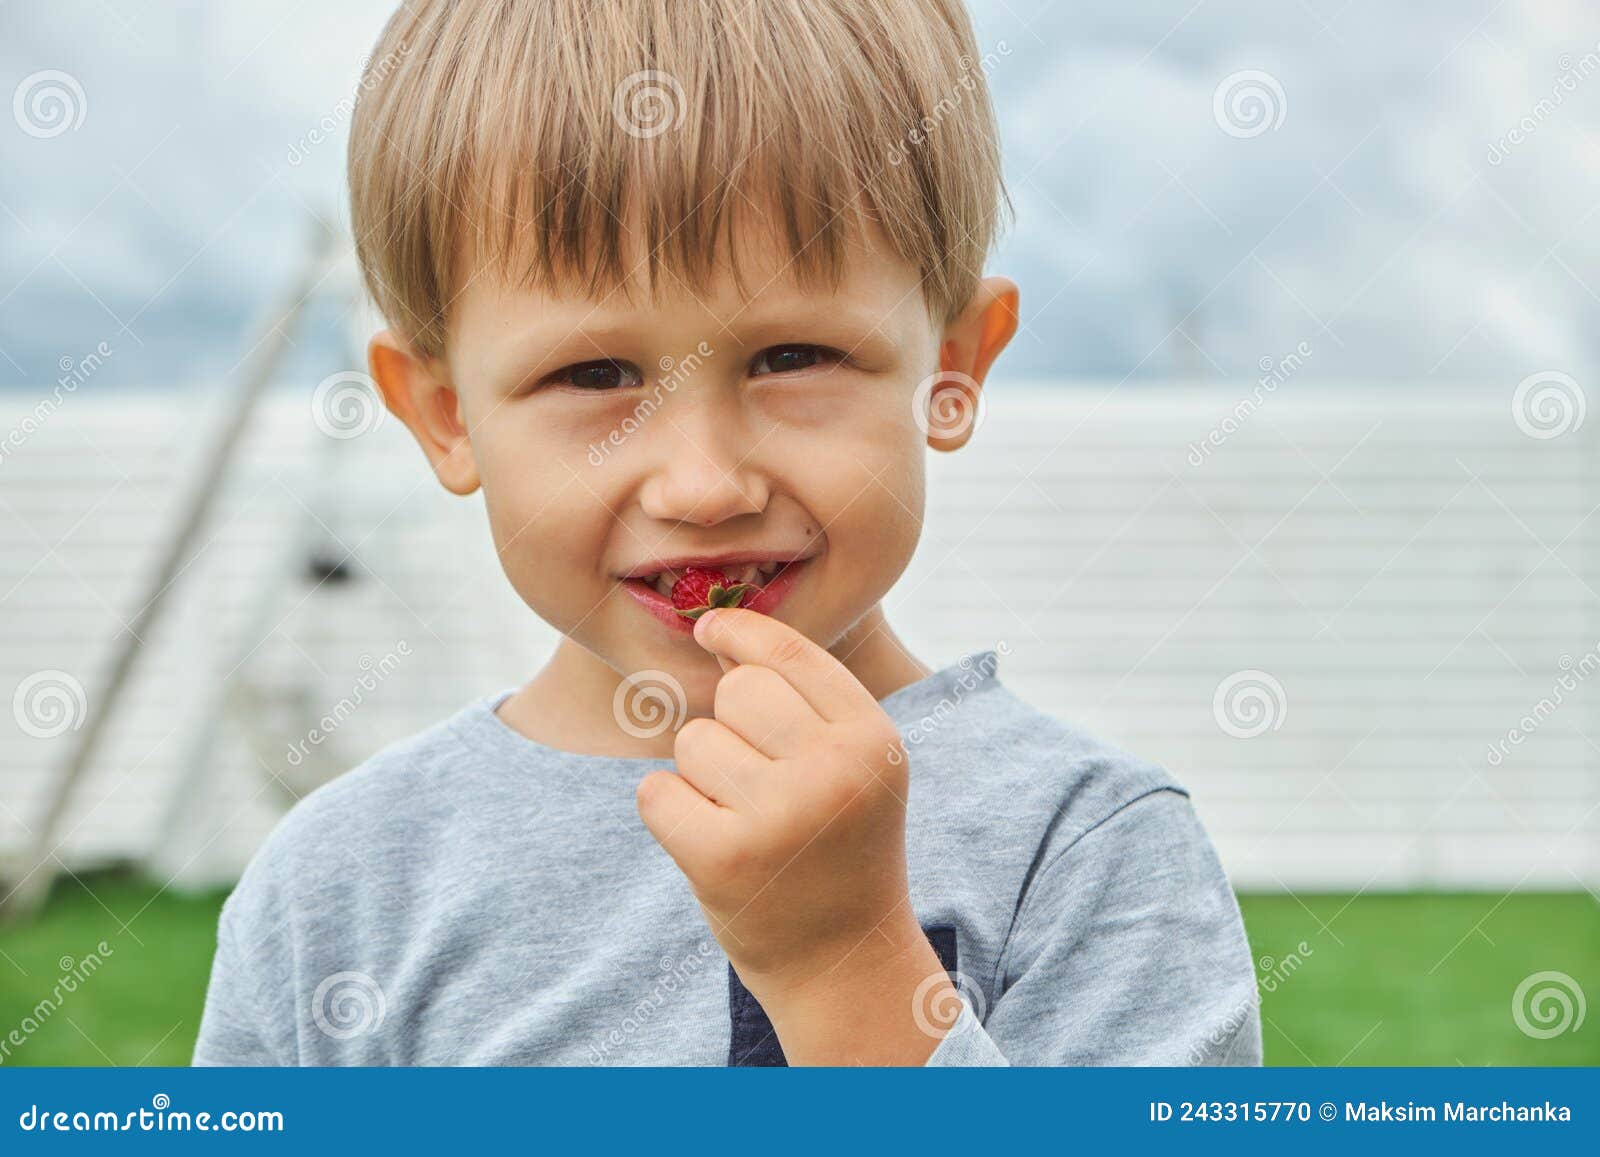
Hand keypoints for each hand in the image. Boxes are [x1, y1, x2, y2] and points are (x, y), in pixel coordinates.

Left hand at [636, 608, 953, 1061]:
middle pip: (737, 690)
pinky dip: (669, 813)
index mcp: (871, 739)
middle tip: (754, 778)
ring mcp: (777, 817)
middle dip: (729, 723)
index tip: (710, 629)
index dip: (739, 632)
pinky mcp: (722, 859)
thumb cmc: (839, 847)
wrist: (844, 962)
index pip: (789, 653)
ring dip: (700, 775)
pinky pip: (656, 793)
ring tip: (742, 819)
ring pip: (693, 742)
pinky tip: (709, 842)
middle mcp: (832, 771)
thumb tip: (716, 628)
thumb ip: (804, 700)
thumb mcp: (854, 765)